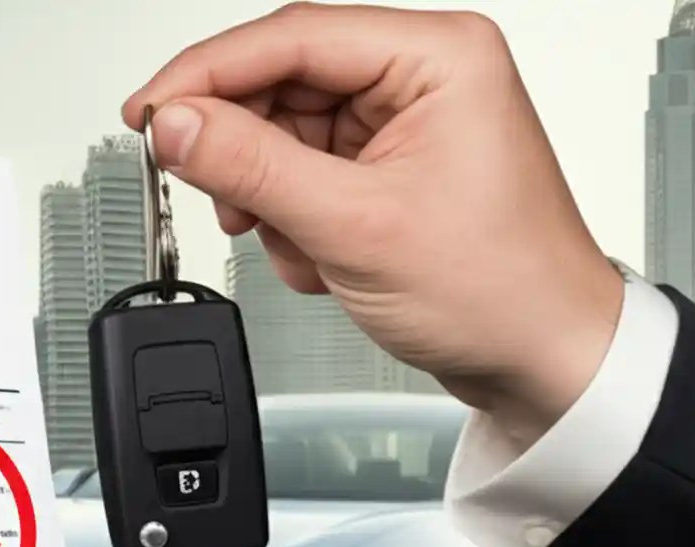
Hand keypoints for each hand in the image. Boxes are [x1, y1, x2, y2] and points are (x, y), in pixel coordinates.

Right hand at [124, 2, 624, 441]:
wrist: (545, 361)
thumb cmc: (502, 290)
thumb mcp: (356, 227)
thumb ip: (253, 167)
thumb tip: (176, 124)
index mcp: (439, 56)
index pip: (292, 36)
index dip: (207, 74)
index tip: (150, 112)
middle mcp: (423, 76)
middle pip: (283, 83)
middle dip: (246, 152)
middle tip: (217, 194)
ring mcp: (405, 123)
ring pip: (287, 134)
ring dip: (274, 196)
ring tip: (300, 244)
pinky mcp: (390, 165)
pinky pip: (307, 171)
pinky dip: (298, 219)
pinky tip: (323, 257)